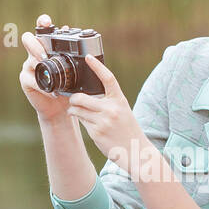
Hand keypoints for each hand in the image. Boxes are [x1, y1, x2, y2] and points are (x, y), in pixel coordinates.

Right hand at [18, 13, 70, 123]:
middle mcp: (35, 53)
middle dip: (35, 44)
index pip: (42, 29)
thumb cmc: (69, 86)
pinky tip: (53, 92)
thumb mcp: (75, 70)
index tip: (46, 22)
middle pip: (28, 39)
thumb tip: (76, 41)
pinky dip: (44, 86)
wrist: (61, 107)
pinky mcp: (26, 80)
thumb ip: (75, 55)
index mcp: (47, 46)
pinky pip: (32, 80)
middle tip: (45, 55)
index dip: (42, 22)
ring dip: (38, 64)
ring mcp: (29, 66)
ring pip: (28, 59)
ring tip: (49, 72)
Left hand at [65, 55, 148, 175]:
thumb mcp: (122, 110)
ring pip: (77, 110)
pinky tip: (89, 125)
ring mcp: (103, 121)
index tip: (88, 57)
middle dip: (74, 99)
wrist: (135, 150)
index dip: (97, 66)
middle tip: (73, 101)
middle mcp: (111, 109)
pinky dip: (81, 121)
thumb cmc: (127, 129)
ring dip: (74, 111)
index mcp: (119, 100)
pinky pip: (81, 122)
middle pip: (82, 97)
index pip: (108, 78)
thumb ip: (108, 101)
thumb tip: (87, 94)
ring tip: (78, 113)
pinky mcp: (96, 133)